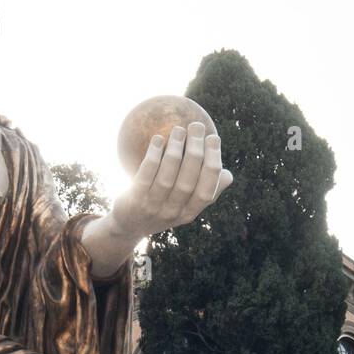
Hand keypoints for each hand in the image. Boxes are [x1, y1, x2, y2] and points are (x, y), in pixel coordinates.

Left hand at [112, 121, 232, 240]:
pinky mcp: (135, 201)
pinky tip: (157, 138)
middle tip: (197, 126)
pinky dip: (153, 156)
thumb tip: (228, 174)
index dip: (213, 163)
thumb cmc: (159, 208)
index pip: (207, 190)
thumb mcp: (182, 206)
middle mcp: (172, 213)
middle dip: (196, 151)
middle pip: (188, 181)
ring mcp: (153, 208)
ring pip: (167, 177)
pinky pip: (146, 175)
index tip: (214, 138)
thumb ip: (202, 192)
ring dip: (175, 150)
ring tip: (179, 129)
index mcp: (189, 213)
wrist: (126, 227)